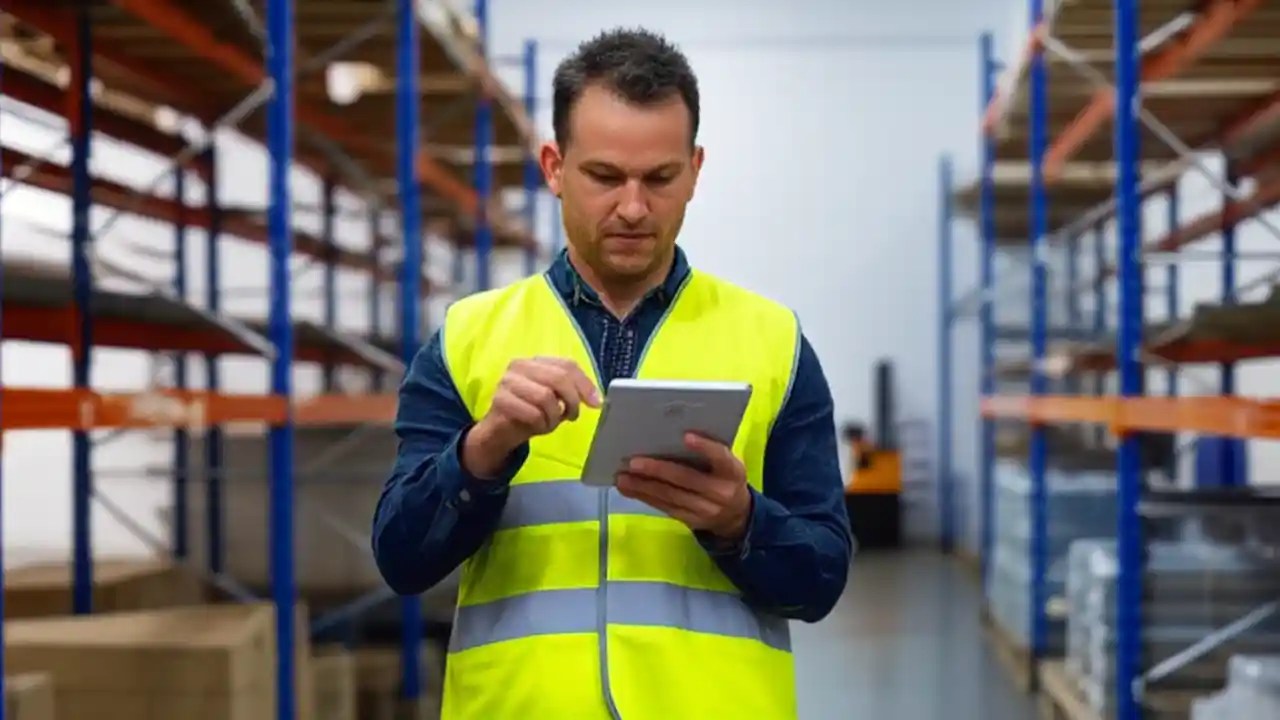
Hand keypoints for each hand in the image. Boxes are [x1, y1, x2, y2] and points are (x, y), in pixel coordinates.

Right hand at [464, 357, 599, 477]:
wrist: (501, 431)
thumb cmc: (531, 412)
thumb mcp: (556, 400)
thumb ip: (573, 392)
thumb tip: (596, 399)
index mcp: (536, 360)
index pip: (567, 365)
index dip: (585, 384)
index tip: (596, 403)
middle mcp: (520, 365)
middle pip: (558, 377)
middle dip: (572, 400)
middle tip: (572, 415)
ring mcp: (507, 381)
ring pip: (545, 396)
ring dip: (553, 416)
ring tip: (550, 422)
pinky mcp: (500, 400)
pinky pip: (531, 413)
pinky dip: (540, 424)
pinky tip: (538, 426)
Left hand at [616, 433, 752, 540]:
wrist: (737, 515)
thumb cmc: (725, 477)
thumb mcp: (727, 463)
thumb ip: (709, 451)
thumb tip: (671, 433)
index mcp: (733, 471)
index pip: (720, 457)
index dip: (704, 447)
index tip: (685, 436)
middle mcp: (721, 492)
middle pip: (686, 479)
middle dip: (657, 470)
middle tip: (633, 462)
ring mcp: (705, 510)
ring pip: (670, 496)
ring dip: (643, 486)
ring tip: (622, 477)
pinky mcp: (690, 520)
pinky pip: (665, 508)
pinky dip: (645, 497)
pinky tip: (629, 489)